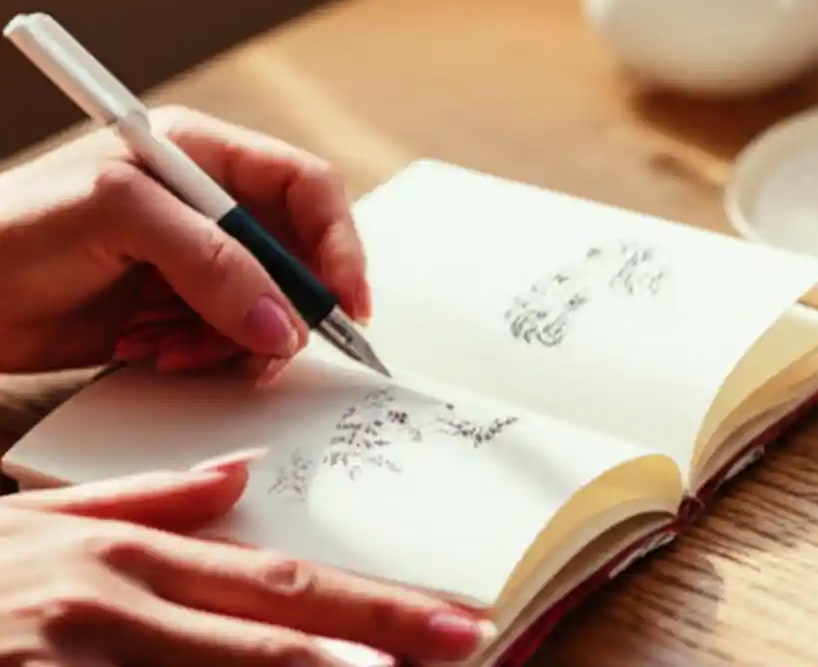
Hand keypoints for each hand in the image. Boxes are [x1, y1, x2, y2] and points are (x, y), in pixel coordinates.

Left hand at [0, 106, 370, 376]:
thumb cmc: (8, 232)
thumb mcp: (119, 219)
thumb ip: (212, 263)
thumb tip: (285, 321)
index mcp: (201, 155)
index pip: (306, 189)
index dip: (337, 243)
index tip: (346, 302)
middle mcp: (206, 206)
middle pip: (295, 257)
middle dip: (288, 306)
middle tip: (270, 347)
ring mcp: (191, 262)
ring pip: (267, 307)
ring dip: (237, 340)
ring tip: (177, 348)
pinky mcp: (173, 310)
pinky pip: (228, 340)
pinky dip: (208, 356)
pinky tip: (157, 352)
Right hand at [0, 451, 491, 665]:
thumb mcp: (37, 522)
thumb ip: (143, 501)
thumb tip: (237, 478)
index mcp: (129, 556)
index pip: (279, 579)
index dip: (372, 600)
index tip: (449, 616)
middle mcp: (115, 601)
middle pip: (274, 627)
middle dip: (377, 641)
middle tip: (466, 645)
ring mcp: (73, 653)